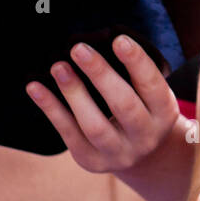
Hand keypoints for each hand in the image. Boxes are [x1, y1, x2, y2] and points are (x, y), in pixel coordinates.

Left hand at [25, 37, 181, 172]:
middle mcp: (145, 135)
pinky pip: (69, 134)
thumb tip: (100, 42)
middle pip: (123, 105)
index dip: (136, 62)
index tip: (118, 40)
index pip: (152, 85)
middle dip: (100, 75)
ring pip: (94, 125)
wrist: (145, 157)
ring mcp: (118, 152)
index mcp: (164, 113)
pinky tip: (35, 88)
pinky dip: (51, 109)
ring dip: (74, 93)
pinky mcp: (91, 160)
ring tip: (58, 67)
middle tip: (78, 49)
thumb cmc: (145, 111)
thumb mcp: (153, 97)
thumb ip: (135, 76)